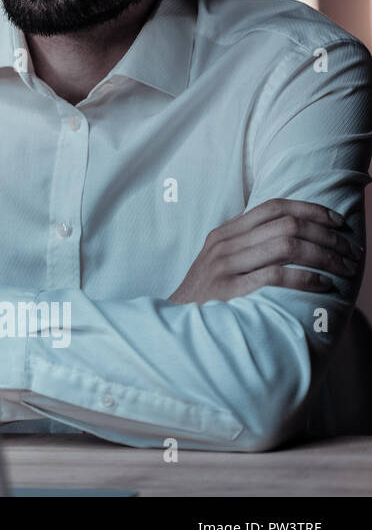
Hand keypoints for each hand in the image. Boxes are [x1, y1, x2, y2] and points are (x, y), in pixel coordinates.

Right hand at [169, 198, 362, 304]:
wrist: (178, 322)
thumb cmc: (208, 293)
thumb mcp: (220, 259)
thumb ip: (248, 243)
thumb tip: (297, 233)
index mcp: (225, 232)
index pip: (274, 207)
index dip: (311, 210)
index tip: (338, 222)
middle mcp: (224, 244)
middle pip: (287, 225)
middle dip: (327, 237)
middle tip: (351, 252)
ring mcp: (225, 266)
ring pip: (286, 246)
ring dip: (325, 256)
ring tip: (345, 268)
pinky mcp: (230, 290)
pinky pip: (276, 276)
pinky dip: (306, 278)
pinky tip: (323, 284)